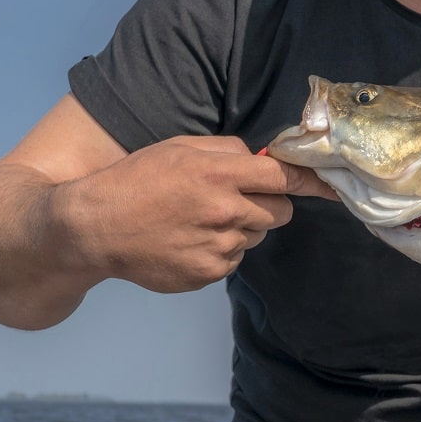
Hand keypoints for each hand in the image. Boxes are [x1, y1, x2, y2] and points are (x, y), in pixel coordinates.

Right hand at [54, 136, 335, 293]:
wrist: (93, 228)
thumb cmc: (136, 180)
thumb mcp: (179, 148)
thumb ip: (228, 151)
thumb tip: (265, 158)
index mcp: (219, 175)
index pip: (284, 178)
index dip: (308, 181)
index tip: (327, 185)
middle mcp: (225, 212)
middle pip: (280, 212)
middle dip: (267, 205)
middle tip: (234, 199)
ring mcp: (218, 247)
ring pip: (256, 238)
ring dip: (241, 229)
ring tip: (199, 221)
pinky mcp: (208, 274)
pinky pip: (234, 260)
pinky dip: (220, 251)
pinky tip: (188, 241)